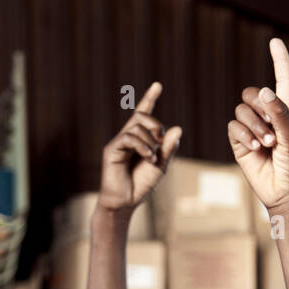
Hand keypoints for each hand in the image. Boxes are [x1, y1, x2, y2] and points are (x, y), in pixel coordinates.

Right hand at [97, 83, 180, 212]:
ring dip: (151, 141)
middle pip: (141, 116)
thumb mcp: (161, 165)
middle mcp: (127, 138)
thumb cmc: (141, 185)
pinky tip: (149, 157)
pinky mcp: (112, 150)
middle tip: (161, 143)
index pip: (143, 114)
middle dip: (156, 125)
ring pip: (137, 127)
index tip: (157, 85)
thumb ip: (168, 148)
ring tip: (153, 158)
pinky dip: (142, 145)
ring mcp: (118, 143)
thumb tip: (177, 128)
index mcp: (138, 140)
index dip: (149, 99)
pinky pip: (128, 137)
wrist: (125, 203)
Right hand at [227, 38, 288, 211]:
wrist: (286, 193)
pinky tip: (254, 148)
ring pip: (241, 111)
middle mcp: (269, 116)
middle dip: (259, 107)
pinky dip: (243, 135)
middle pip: (253, 93)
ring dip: (253, 125)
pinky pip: (233, 128)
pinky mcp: (240, 144)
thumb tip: (265, 91)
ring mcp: (253, 130)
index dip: (279, 59)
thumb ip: (280, 113)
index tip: (274, 42)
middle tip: (273, 131)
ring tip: (266, 143)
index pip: (284, 78)